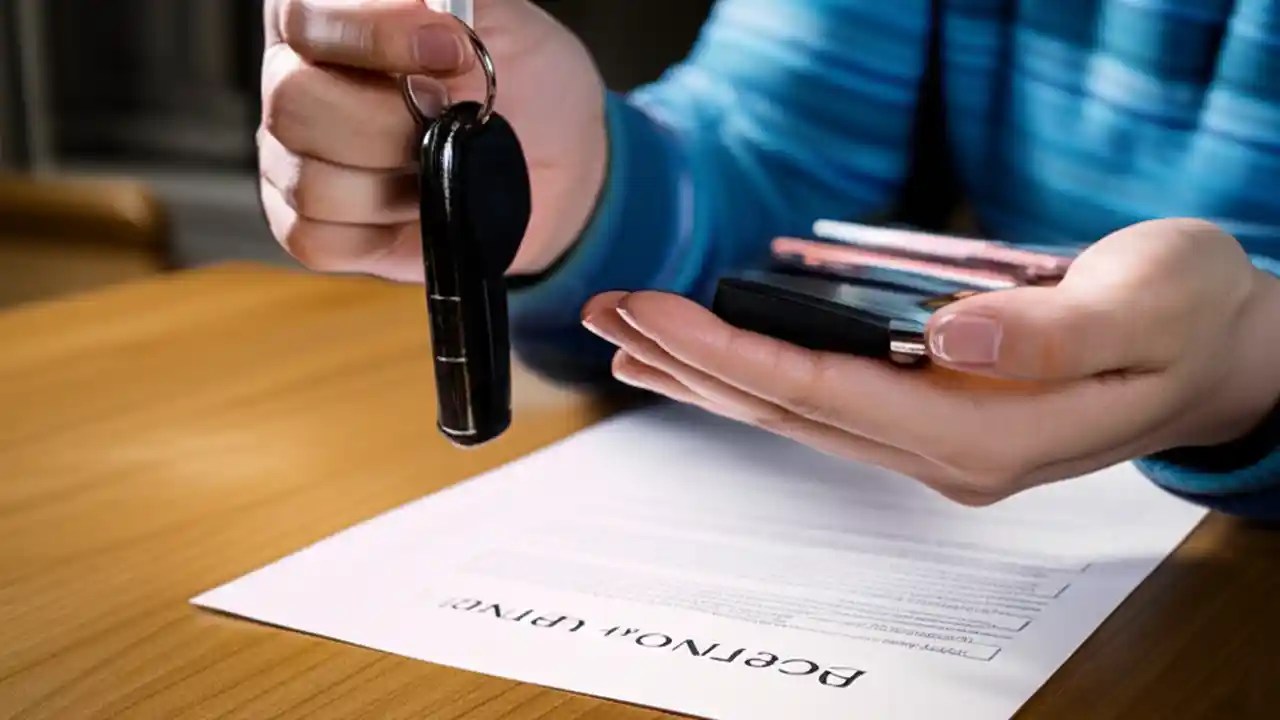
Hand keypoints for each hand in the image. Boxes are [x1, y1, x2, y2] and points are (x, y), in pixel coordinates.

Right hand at [260, 0, 605, 279]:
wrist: (555, 158)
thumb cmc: (519, 79)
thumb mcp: (501, 18)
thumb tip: (429, 1)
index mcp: (323, 14)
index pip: (304, 16)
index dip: (375, 33)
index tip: (452, 49)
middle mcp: (291, 80)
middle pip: (293, 102)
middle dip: (390, 121)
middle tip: (449, 118)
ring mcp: (291, 157)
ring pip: (310, 181)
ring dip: (396, 181)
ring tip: (440, 162)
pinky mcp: (307, 226)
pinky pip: (316, 240)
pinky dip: (381, 230)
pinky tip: (419, 203)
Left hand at [581, 219, 1279, 504]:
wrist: (1220, 360)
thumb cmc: (1191, 322)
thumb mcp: (1149, 304)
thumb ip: (1051, 330)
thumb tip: (951, 335)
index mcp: (986, 433)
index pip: (826, 392)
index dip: (731, 352)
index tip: (655, 312)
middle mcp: (945, 454)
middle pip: (789, 410)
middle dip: (690, 362)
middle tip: (608, 314)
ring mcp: (936, 444)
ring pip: (796, 413)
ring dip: (708, 375)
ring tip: (631, 340)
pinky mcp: (934, 420)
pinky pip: (824, 401)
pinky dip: (758, 374)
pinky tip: (716, 357)